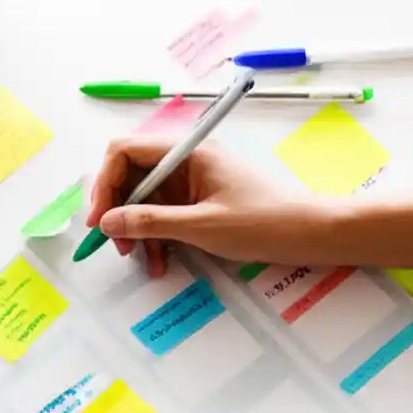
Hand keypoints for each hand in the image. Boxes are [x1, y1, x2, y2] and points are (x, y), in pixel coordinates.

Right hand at [86, 135, 335, 276]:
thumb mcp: (201, 226)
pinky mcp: (200, 200)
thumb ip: (150, 222)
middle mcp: (186, 160)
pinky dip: (157, 236)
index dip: (104, 184)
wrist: (312, 233)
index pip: (125, 151)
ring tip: (140, 260)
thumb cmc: (264, 223)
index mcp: (187, 152)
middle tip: (116, 245)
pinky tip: (159, 261)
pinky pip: (165, 214)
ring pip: (146, 199)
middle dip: (119, 211)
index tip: (99, 220)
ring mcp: (193, 180)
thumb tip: (107, 222)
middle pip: (131, 176)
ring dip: (137, 229)